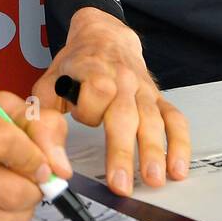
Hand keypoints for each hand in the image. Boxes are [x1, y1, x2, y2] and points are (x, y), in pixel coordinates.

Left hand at [31, 7, 190, 196]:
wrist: (105, 36)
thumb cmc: (76, 65)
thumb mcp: (49, 81)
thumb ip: (42, 115)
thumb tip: (43, 152)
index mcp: (93, 71)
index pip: (95, 92)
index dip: (87, 109)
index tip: (79, 116)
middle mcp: (122, 80)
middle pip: (125, 116)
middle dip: (123, 151)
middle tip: (121, 184)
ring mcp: (143, 91)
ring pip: (152, 121)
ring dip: (155, 152)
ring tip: (154, 180)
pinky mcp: (158, 99)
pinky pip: (175, 119)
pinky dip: (180, 143)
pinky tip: (179, 167)